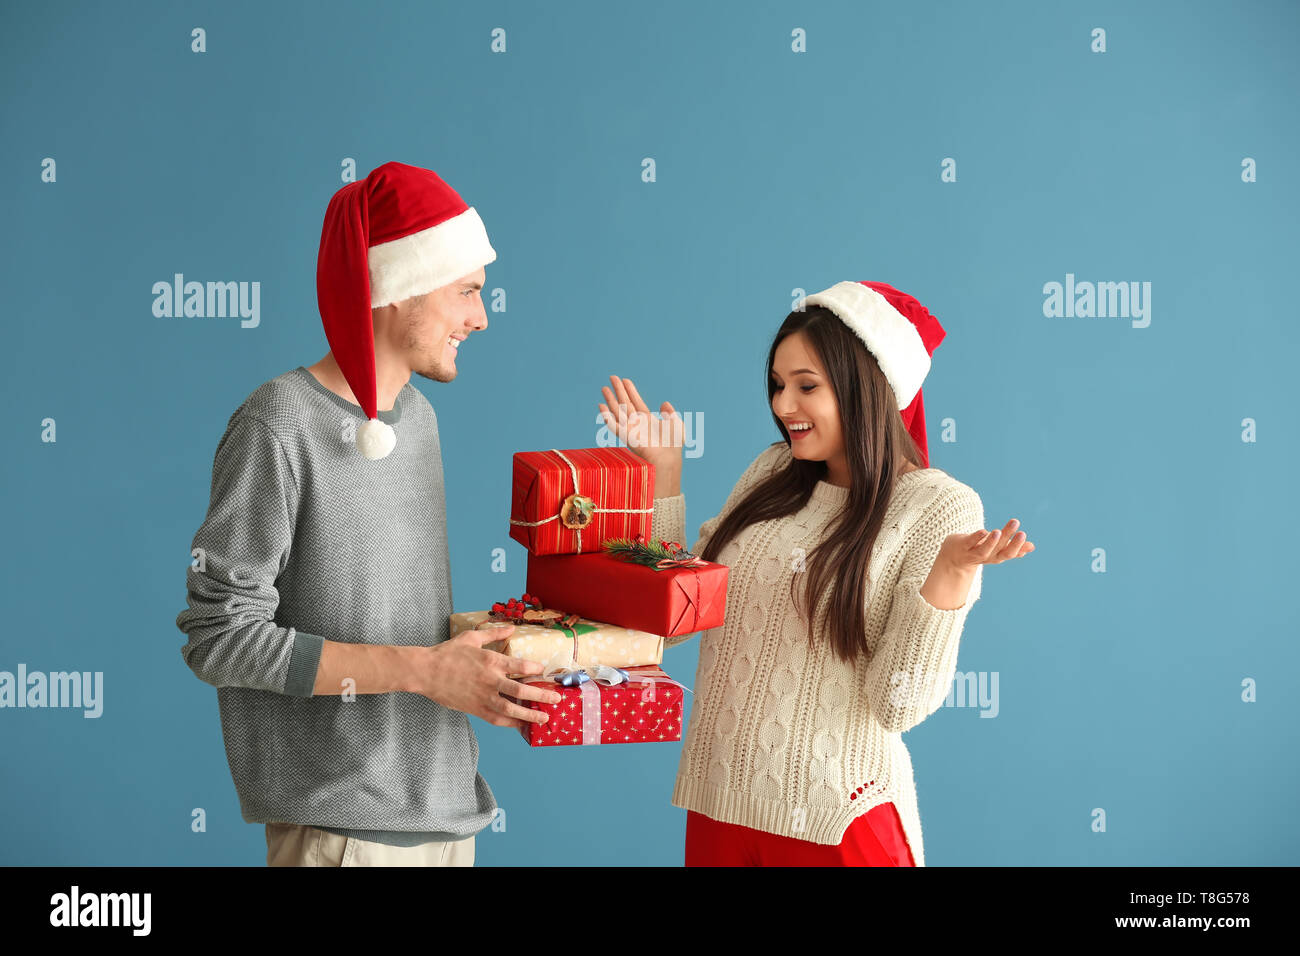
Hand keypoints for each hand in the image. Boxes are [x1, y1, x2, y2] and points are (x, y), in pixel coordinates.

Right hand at [412, 626, 562, 729]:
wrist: (425, 672)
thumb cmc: (448, 653)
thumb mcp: (471, 637)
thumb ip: (493, 633)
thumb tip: (511, 628)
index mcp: (491, 661)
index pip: (520, 666)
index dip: (536, 670)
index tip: (544, 671)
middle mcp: (490, 680)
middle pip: (521, 691)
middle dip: (542, 696)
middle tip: (557, 699)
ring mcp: (483, 697)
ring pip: (512, 709)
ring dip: (531, 715)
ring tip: (545, 718)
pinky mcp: (475, 709)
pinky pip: (497, 719)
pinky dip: (511, 723)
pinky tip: (522, 726)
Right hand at [599, 375, 682, 489]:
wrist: (668, 459)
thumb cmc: (673, 446)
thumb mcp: (676, 424)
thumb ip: (670, 413)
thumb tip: (664, 403)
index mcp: (647, 420)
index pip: (636, 402)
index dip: (630, 390)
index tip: (625, 379)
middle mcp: (637, 424)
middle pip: (625, 403)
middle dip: (618, 390)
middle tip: (612, 377)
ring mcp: (631, 430)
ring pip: (617, 411)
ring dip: (610, 399)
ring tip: (604, 388)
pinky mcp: (626, 437)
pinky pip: (614, 425)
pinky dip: (607, 417)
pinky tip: (601, 407)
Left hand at [941, 518, 1034, 569]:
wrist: (952, 558)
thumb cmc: (978, 550)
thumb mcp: (996, 549)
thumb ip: (1012, 547)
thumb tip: (1032, 546)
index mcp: (996, 556)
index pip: (1009, 553)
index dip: (1018, 547)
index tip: (1025, 536)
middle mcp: (986, 556)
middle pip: (1000, 551)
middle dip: (1011, 542)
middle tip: (1021, 531)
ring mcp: (972, 553)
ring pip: (984, 550)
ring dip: (992, 542)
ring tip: (999, 531)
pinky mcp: (961, 546)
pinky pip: (969, 543)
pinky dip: (975, 538)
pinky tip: (983, 531)